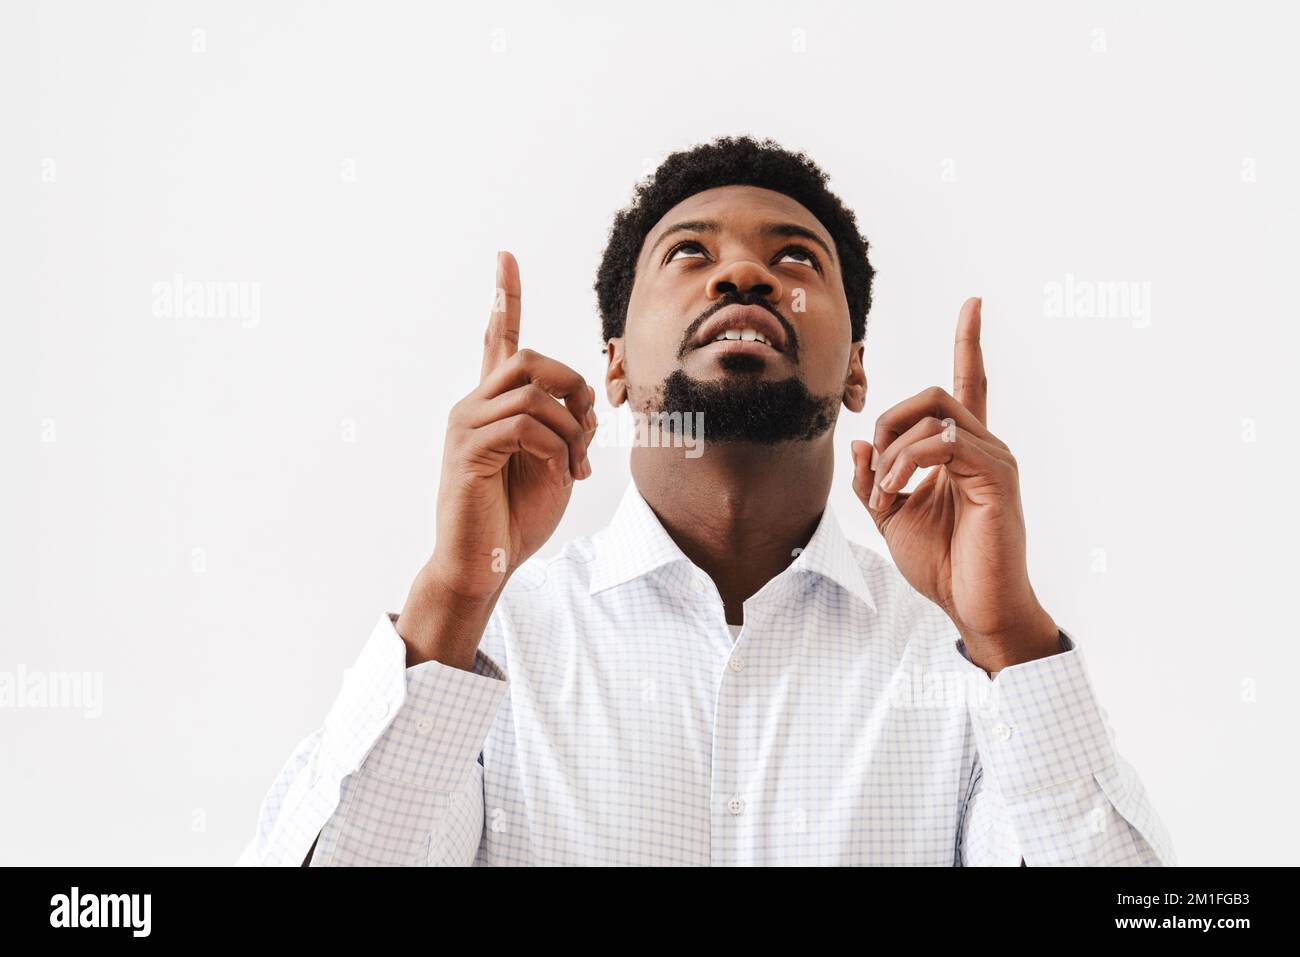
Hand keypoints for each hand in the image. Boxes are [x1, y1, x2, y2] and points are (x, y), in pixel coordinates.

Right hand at [423, 250, 597, 603]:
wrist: (482, 564)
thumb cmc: (516, 517)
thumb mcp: (555, 464)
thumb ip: (565, 427)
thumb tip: (583, 405)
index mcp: (492, 406)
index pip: (496, 340)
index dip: (504, 298)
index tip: (506, 257)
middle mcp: (472, 407)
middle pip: (530, 359)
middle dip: (573, 387)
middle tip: (587, 431)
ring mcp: (466, 426)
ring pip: (534, 393)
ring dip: (571, 429)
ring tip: (575, 466)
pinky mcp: (469, 450)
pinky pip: (527, 426)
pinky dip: (557, 448)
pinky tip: (560, 474)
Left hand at [849, 298, 1058, 671]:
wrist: (975, 607)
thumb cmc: (942, 565)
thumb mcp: (891, 517)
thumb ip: (875, 478)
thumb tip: (862, 440)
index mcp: (963, 451)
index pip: (969, 383)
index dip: (969, 342)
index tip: (973, 301)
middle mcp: (985, 446)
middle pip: (934, 394)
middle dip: (891, 421)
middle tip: (878, 472)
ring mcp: (995, 460)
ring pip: (934, 419)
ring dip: (895, 454)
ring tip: (888, 495)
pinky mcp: (997, 479)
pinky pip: (944, 444)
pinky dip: (909, 464)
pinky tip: (899, 493)